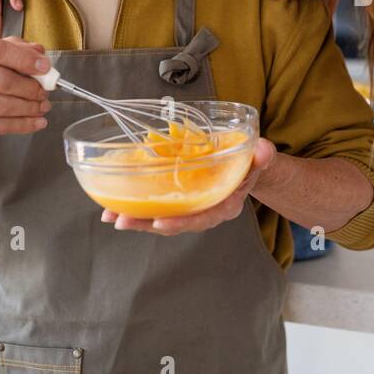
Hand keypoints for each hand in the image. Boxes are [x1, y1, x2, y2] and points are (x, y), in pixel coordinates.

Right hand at [0, 36, 50, 159]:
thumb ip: (5, 52)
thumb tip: (37, 52)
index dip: (24, 58)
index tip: (44, 66)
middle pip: (2, 79)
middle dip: (31, 86)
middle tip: (45, 91)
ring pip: (3, 104)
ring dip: (30, 107)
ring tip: (42, 106)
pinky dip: (23, 124)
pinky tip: (36, 122)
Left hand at [100, 138, 276, 234]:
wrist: (248, 168)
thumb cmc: (252, 165)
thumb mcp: (261, 160)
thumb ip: (262, 157)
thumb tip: (263, 150)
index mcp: (225, 205)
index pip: (202, 218)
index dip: (182, 221)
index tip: (161, 221)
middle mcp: (204, 211)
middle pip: (175, 222)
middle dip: (147, 224)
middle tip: (121, 221)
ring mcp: (189, 207)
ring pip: (161, 217)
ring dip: (135, 218)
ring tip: (110, 215)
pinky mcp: (178, 199)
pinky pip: (156, 206)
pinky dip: (135, 206)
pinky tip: (113, 204)